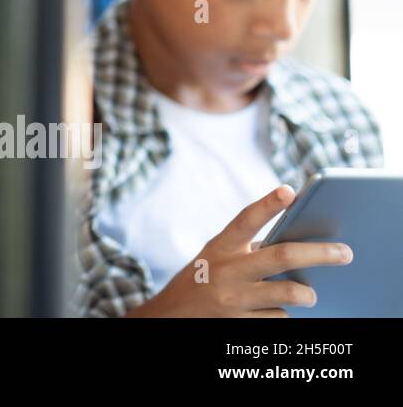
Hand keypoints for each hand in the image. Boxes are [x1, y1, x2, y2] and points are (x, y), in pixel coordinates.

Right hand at [129, 185, 352, 317]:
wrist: (170, 316)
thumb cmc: (201, 280)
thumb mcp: (215, 257)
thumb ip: (246, 249)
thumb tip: (295, 243)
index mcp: (220, 247)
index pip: (245, 220)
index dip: (267, 204)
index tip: (289, 191)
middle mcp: (226, 271)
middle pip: (281, 256)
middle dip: (320, 253)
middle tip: (345, 253)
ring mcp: (233, 300)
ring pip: (288, 293)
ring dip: (306, 293)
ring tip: (311, 293)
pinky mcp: (240, 324)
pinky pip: (278, 319)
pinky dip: (283, 314)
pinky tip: (276, 311)